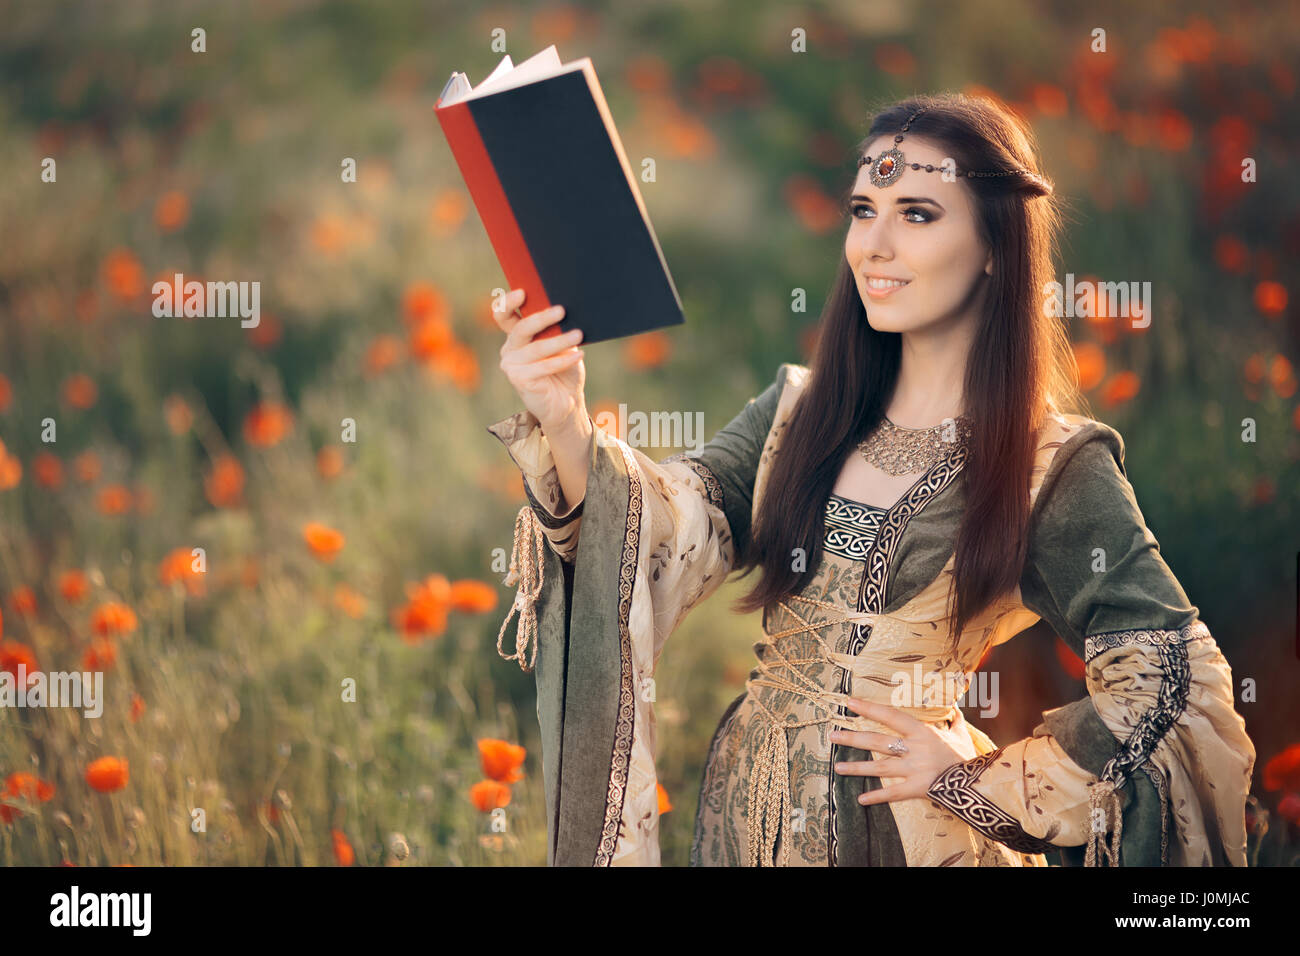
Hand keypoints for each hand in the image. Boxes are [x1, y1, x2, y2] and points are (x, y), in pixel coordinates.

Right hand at [493, 287, 587, 433]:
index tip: (522, 293)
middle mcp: (510, 347)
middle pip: (521, 328)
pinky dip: (563, 360)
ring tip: (578, 334)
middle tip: (562, 310)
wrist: (567, 401)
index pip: (503, 314)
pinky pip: (544, 366)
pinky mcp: (518, 379)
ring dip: (560, 341)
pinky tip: (578, 355)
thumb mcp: (562, 344)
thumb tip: (563, 310)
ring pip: (537, 348)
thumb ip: (556, 329)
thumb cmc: (565, 368)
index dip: (507, 302)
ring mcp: (511, 364)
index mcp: (517, 334)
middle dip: (542, 318)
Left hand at [829, 698, 966, 805]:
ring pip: (880, 768)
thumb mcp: (960, 735)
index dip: (870, 709)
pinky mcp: (918, 789)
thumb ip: (954, 720)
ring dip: (857, 768)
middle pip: (878, 742)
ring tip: (837, 767)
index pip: (891, 716)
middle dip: (853, 738)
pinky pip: (894, 794)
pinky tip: (860, 799)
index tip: (849, 702)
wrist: (981, 783)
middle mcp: (915, 749)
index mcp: (922, 732)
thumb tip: (956, 708)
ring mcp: (915, 770)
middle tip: (831, 735)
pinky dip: (877, 797)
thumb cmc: (969, 757)